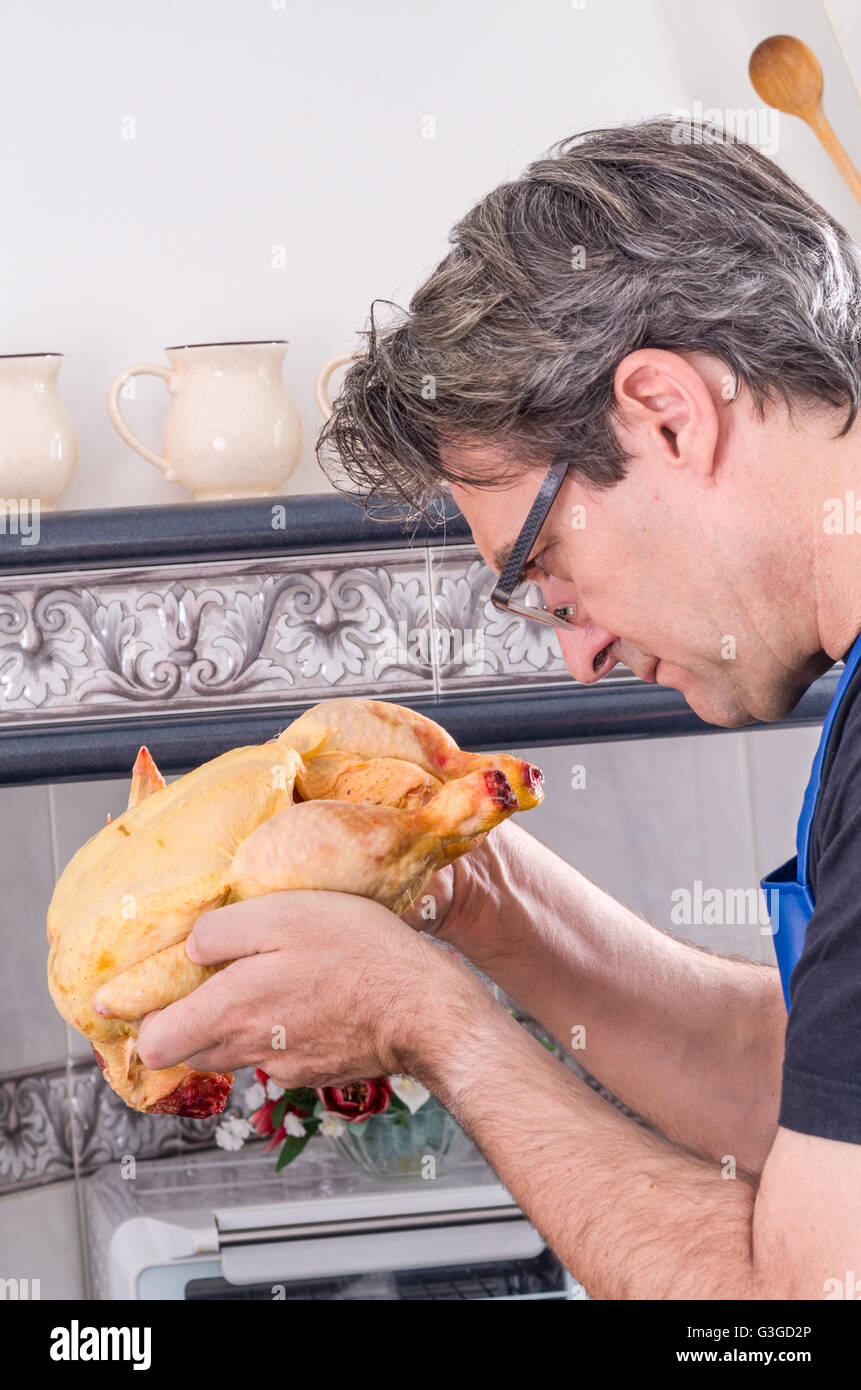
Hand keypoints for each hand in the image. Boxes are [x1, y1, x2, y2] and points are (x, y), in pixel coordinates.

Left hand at [137, 889, 458, 1088]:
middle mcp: (249, 1048)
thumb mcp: (282, 915)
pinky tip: (303, 1001)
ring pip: (233, 1052)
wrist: (423, 1006)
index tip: (129, 1004)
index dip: (137, 1022)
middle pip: (189, 1051)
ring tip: (255, 986)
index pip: (154, 1043)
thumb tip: (192, 948)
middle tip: (191, 989)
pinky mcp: (315, 1070)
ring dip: (230, 1026)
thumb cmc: (358, 952)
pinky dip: (278, 1032)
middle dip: (179, 1024)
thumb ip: (222, 933)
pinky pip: (277, 1054)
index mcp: (230, 1011)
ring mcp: (283, 1065)